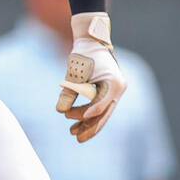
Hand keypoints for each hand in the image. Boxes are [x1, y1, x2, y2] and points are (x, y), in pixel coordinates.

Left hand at [56, 12, 125, 142]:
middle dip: (90, 128)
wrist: (92, 41)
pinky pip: (100, 107)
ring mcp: (115, 92)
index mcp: (114, 84)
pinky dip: (88, 115)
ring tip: (72, 133)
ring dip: (87, 124)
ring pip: (102, 113)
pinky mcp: (109, 92)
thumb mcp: (74, 74)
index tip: (68, 116)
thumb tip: (60, 111)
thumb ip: (68, 92)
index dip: (85, 113)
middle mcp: (118, 89)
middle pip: (104, 114)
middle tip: (77, 139)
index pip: (100, 105)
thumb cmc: (83, 54)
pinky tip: (76, 124)